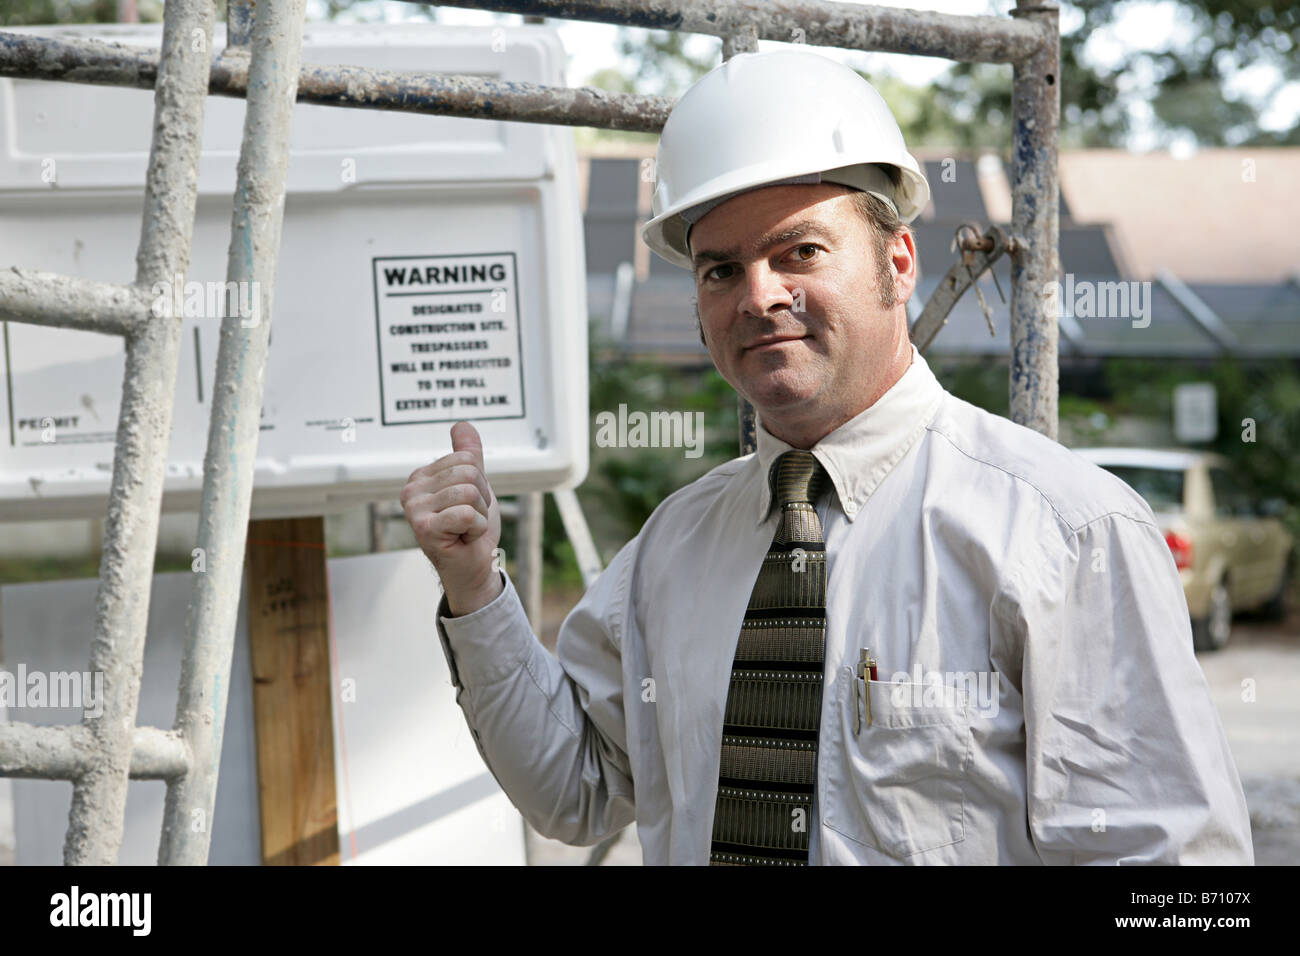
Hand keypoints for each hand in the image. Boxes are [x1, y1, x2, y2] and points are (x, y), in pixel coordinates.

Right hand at [401, 421, 503, 614]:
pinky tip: (462, 539)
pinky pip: (467, 515)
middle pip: (469, 473)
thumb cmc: (470, 529)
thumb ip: (467, 454)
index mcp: (422, 476)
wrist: (474, 567)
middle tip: (468, 519)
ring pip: (470, 493)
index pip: (466, 458)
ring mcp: (415, 509)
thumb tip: (461, 425)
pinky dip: (476, 529)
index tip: (468, 505)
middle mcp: (412, 490)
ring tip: (465, 529)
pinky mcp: (425, 528)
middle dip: (481, 499)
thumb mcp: (474, 484)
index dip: (480, 483)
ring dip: (479, 515)